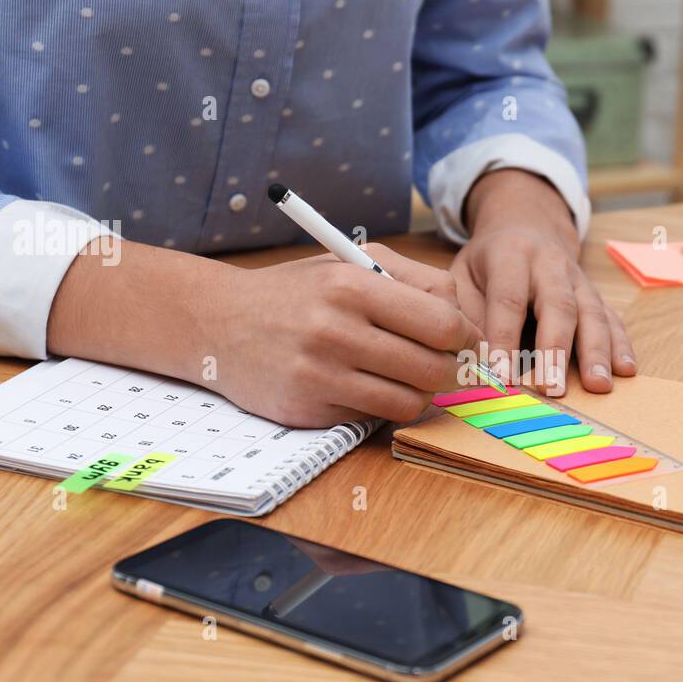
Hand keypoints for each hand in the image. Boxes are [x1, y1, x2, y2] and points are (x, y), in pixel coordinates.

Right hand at [49, 240, 480, 427]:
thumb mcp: (350, 264)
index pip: (443, 324)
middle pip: (432, 368)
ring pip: (408, 402)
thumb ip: (412, 281)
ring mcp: (320, 375)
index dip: (462, 336)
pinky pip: (372, 417)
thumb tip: (464, 319)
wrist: (218, 323)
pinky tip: (361, 386)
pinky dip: (378, 406)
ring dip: (414, 393)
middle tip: (432, 362)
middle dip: (443, 369)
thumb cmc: (297, 292)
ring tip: (399, 376)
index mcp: (352, 286)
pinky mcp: (309, 410)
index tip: (457, 339)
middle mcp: (336, 330)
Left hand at [452, 169, 635, 395]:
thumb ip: (465, 312)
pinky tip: (625, 369)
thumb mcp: (463, 273)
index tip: (501, 377)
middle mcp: (550, 265)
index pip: (509, 300)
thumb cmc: (489, 262)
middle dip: (557, 350)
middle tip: (554, 389)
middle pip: (559, 307)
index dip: (504, 339)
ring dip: (597, 352)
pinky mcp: (596, 294)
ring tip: (598, 385)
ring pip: (592, 313)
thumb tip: (469, 359)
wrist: (526, 226)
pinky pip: (612, 318)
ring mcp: (579, 279)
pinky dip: (620, 344)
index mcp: (511, 256)